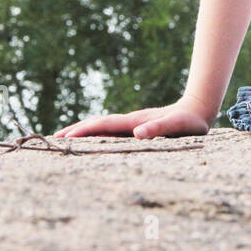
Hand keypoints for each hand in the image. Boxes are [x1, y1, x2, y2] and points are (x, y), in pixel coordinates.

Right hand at [52, 95, 216, 139]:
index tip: (66, 137)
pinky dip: (94, 134)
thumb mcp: (177, 125)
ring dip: (82, 131)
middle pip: (96, 124)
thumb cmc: (189, 121)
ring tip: (63, 139)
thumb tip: (137, 134)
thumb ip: (159, 129)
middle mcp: (129, 121)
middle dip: (75, 130)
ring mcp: (130, 123)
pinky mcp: (135, 128)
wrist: (197, 109)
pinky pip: (109, 131)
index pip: (104, 125)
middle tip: (53, 139)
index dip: (84, 131)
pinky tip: (89, 141)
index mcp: (134, 121)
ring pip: (100, 126)